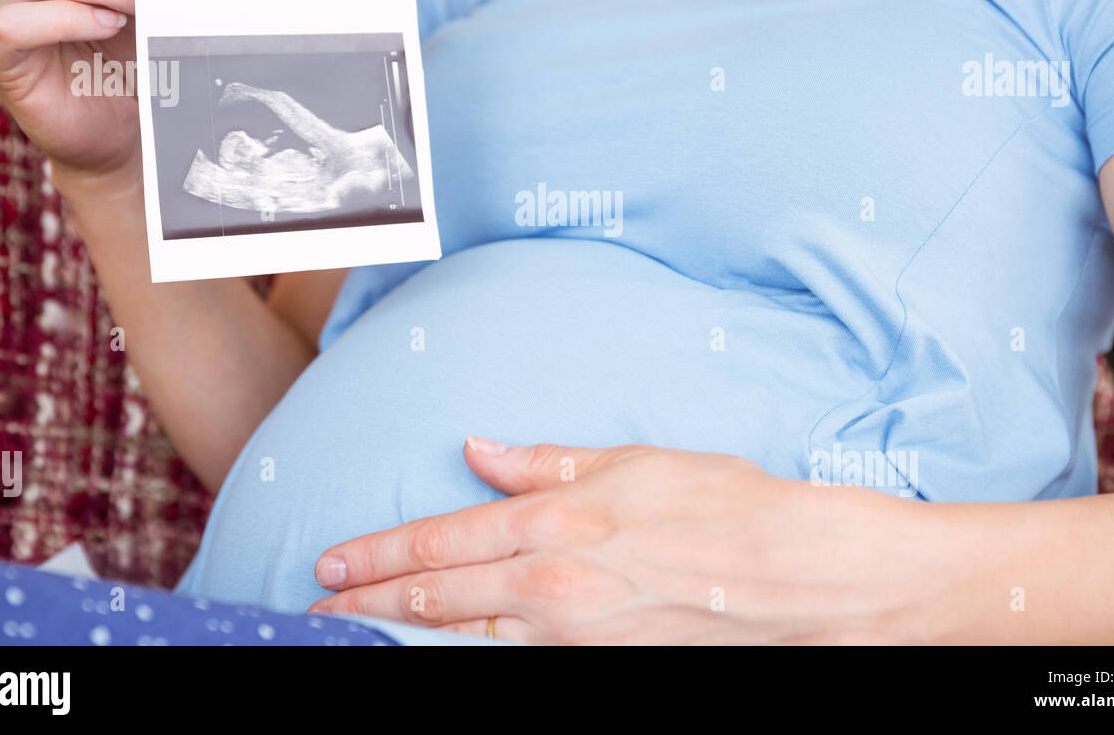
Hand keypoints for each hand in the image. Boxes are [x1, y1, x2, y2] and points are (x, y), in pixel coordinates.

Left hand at [309, 440, 932, 643]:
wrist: (794, 574)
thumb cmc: (721, 505)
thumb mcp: (630, 463)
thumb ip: (544, 462)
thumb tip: (478, 451)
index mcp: (555, 521)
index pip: (444, 539)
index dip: (381, 553)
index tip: (333, 564)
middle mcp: (550, 583)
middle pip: (437, 595)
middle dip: (371, 602)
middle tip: (319, 609)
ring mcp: (571, 633)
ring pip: (464, 637)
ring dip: (405, 632)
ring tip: (358, 632)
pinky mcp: (597, 662)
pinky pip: (510, 660)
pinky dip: (465, 651)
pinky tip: (443, 648)